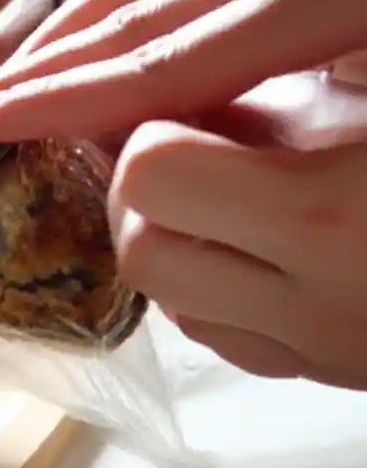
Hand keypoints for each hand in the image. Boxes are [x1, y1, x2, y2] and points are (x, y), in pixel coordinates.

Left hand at [110, 72, 366, 388]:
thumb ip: (274, 99)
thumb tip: (177, 93)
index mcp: (327, 221)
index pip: (148, 176)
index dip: (148, 130)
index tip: (174, 104)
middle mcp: (310, 308)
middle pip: (139, 256)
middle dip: (142, 195)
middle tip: (188, 146)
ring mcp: (318, 352)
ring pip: (172, 306)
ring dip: (174, 242)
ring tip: (229, 188)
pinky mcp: (327, 374)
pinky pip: (225, 336)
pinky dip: (215, 285)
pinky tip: (265, 238)